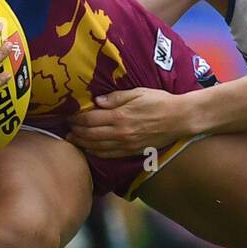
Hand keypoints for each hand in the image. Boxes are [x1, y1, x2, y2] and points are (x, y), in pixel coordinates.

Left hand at [67, 87, 189, 157]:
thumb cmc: (160, 102)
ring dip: (82, 144)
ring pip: (96, 147)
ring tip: (72, 140)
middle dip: (75, 131)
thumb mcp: (138, 92)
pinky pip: (109, 155)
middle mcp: (120, 133)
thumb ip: (116, 97)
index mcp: (119, 116)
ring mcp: (126, 144)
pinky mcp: (132, 151)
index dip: (76, 118)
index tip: (68, 115)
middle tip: (66, 128)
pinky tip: (89, 150)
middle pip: (89, 135)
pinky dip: (96, 153)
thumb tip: (97, 101)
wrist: (180, 118)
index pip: (89, 119)